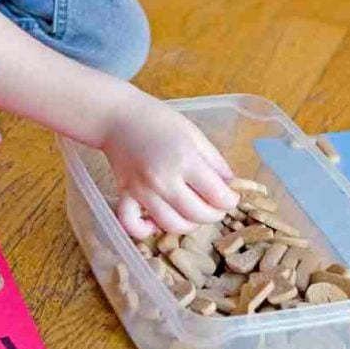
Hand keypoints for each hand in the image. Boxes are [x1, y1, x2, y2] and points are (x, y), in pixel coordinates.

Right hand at [99, 92, 239, 237]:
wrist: (119, 117)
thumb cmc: (160, 121)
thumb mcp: (196, 136)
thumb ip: (216, 163)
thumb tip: (230, 187)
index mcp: (185, 160)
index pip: (218, 196)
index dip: (231, 200)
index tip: (231, 197)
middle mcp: (164, 180)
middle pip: (198, 215)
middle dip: (214, 214)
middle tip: (216, 206)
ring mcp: (142, 191)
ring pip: (172, 225)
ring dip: (189, 225)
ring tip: (193, 213)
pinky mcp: (125, 196)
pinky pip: (133, 225)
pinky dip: (145, 231)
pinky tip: (155, 224)